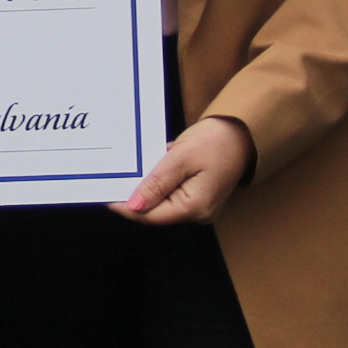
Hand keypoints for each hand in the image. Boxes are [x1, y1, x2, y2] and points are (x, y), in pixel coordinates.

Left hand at [116, 116, 252, 225]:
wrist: (243, 131)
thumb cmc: (216, 141)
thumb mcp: (181, 159)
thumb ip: (156, 183)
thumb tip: (134, 206)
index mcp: (195, 208)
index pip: (150, 215)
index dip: (126, 207)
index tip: (105, 195)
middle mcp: (198, 213)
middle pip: (155, 211)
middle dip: (133, 196)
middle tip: (111, 181)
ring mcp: (200, 206)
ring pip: (162, 202)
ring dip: (145, 188)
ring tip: (126, 173)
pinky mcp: (199, 196)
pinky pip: (171, 194)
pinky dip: (158, 182)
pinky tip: (149, 168)